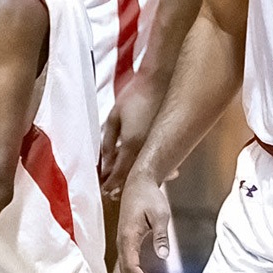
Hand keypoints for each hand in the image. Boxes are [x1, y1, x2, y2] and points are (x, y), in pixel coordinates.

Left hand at [99, 76, 164, 194]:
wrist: (162, 81)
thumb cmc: (137, 94)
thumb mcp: (114, 117)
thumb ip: (108, 142)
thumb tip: (104, 161)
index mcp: (132, 144)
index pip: (119, 173)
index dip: (110, 183)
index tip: (105, 189)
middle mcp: (147, 149)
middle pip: (133, 176)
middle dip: (122, 184)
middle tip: (113, 190)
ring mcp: (159, 146)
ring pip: (147, 170)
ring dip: (136, 177)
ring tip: (127, 182)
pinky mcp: (167, 142)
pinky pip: (158, 161)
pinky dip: (151, 167)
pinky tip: (149, 168)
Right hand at [116, 172, 173, 272]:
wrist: (138, 183)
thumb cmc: (149, 197)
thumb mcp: (160, 214)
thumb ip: (161, 235)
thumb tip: (164, 255)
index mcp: (128, 237)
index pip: (131, 267)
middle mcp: (122, 242)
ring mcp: (123, 243)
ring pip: (127, 271)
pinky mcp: (127, 242)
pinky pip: (130, 264)